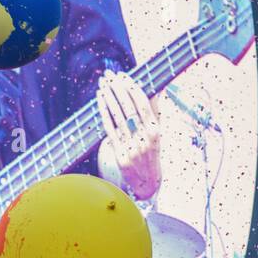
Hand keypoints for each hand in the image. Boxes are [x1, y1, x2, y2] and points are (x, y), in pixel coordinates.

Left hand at [95, 69, 160, 200]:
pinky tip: (100, 101)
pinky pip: (110, 130)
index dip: (132, 88)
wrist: (147, 182)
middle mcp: (144, 139)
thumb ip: (155, 112)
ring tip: (103, 84)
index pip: (143, 104)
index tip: (123, 75)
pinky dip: (104, 113)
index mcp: (156, 131)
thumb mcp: (157, 133)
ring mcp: (132, 148)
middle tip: (109, 75)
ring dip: (109, 98)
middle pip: (129, 108)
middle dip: (118, 89)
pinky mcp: (120, 155)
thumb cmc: (151, 151)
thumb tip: (157, 89)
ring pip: (118, 117)